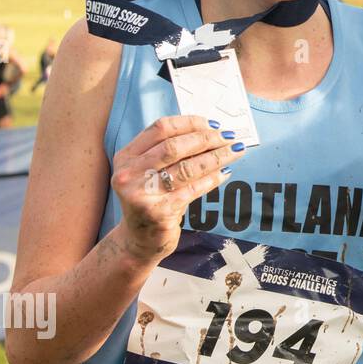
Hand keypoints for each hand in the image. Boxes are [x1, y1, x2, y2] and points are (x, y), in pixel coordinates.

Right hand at [111, 115, 244, 261]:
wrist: (139, 240)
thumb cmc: (151, 199)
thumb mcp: (150, 172)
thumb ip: (170, 152)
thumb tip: (210, 132)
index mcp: (126, 156)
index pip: (160, 129)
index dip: (189, 123)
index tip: (212, 124)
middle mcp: (129, 174)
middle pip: (174, 146)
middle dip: (207, 139)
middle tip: (229, 137)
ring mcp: (142, 194)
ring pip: (187, 168)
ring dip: (216, 157)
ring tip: (236, 151)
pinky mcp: (159, 212)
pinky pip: (193, 189)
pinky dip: (212, 179)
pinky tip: (225, 173)